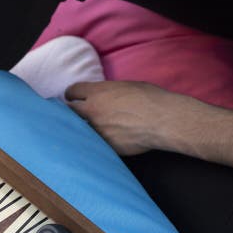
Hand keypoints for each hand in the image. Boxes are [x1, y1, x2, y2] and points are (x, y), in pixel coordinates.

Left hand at [66, 81, 198, 155]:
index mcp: (97, 92)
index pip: (73, 91)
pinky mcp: (105, 146)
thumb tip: (104, 96)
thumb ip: (109, 91)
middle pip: (69, 112)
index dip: (71, 95)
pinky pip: (95, 144)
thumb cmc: (151, 99)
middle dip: (70, 113)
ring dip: (82, 130)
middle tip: (72, 115)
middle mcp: (92, 110)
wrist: (162, 120)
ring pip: (80, 130)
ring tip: (87, 130)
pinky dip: (96, 143)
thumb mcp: (127, 87)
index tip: (71, 98)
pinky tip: (99, 143)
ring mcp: (97, 130)